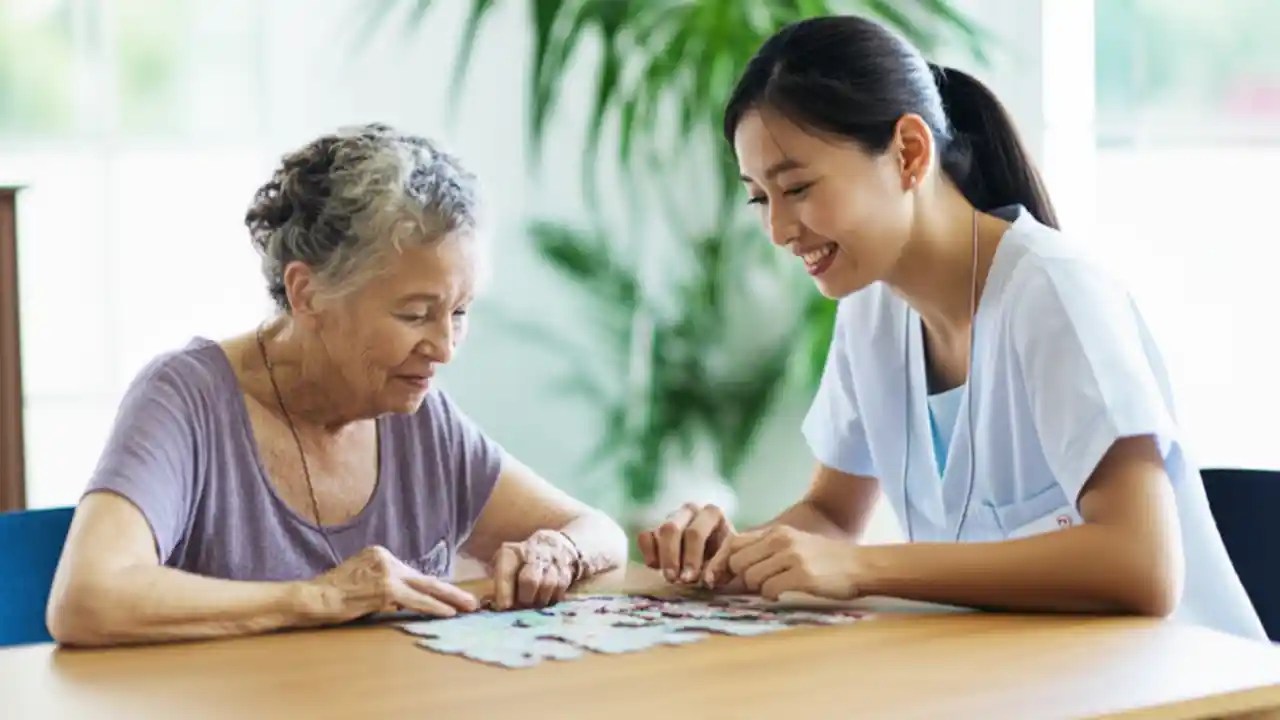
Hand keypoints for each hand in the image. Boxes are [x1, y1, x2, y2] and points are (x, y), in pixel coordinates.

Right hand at [308, 545, 479, 621]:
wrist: (313, 597)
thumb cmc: (333, 595)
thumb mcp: (362, 581)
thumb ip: (385, 586)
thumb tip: (404, 600)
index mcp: (380, 554)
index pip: (412, 574)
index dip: (433, 588)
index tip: (451, 596)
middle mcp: (386, 557)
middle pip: (425, 577)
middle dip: (451, 591)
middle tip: (472, 600)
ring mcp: (386, 571)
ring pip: (424, 588)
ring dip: (449, 600)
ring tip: (468, 607)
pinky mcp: (385, 587)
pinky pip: (415, 600)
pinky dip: (433, 607)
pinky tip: (448, 613)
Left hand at [490, 530, 580, 610]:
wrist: (555, 545)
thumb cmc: (521, 561)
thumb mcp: (504, 562)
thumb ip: (496, 579)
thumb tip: (485, 601)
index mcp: (512, 553)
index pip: (506, 571)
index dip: (504, 591)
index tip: (503, 607)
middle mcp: (533, 554)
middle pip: (530, 580)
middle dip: (525, 598)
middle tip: (521, 607)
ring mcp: (551, 563)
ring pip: (547, 586)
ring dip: (539, 600)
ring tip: (533, 603)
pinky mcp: (565, 572)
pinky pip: (559, 590)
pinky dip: (551, 598)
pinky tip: (545, 598)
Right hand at [637, 503, 735, 584]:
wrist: (719, 555)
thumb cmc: (727, 557)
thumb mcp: (731, 561)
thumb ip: (721, 567)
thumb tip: (707, 580)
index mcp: (711, 514)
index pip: (695, 533)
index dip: (691, 557)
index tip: (689, 579)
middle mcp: (690, 511)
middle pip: (671, 529)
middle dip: (671, 557)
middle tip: (674, 579)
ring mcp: (672, 518)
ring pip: (658, 532)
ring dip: (662, 557)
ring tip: (669, 577)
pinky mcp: (657, 530)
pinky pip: (644, 536)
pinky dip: (647, 552)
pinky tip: (656, 567)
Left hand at [704, 526, 862, 600]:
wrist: (860, 565)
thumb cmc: (823, 560)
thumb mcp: (793, 545)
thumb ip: (764, 551)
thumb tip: (728, 570)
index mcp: (776, 532)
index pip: (734, 543)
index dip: (722, 563)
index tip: (717, 579)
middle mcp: (781, 540)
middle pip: (737, 562)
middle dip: (741, 578)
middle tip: (756, 585)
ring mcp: (792, 557)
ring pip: (751, 577)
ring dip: (758, 589)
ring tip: (775, 588)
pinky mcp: (803, 575)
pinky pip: (769, 590)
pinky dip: (771, 596)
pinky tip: (784, 594)